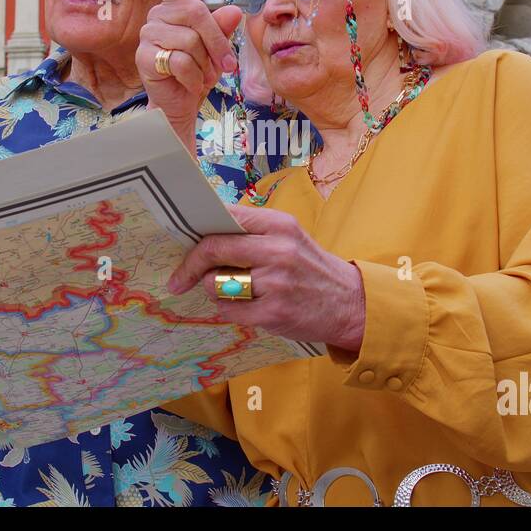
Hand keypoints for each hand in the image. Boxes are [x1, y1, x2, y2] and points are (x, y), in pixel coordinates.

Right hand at [136, 0, 243, 146]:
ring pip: (191, 41)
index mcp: (177, 7)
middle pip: (198, 14)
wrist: (182, 103)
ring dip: (205, 65)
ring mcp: (150, 34)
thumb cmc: (199, 72)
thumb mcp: (219, 49)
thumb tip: (234, 11)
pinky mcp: (145, 56)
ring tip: (198, 75)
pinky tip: (187, 83)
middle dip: (217, 43)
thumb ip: (224, 29)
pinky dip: (193, 78)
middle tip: (224, 66)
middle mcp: (160, 14)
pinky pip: (181, 61)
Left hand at [166, 204, 366, 351]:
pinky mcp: (274, 312)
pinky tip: (247, 309)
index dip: (197, 232)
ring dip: (216, 291)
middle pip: (214, 249)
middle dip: (190, 266)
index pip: (224, 218)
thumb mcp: (289, 238)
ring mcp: (276, 282)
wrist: (351, 304)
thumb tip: (203, 238)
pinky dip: (229, 312)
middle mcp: (278, 249)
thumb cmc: (311, 270)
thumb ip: (252, 234)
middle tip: (179, 279)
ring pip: (217, 283)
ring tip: (236, 292)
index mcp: (279, 224)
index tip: (183, 244)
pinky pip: (229, 311)